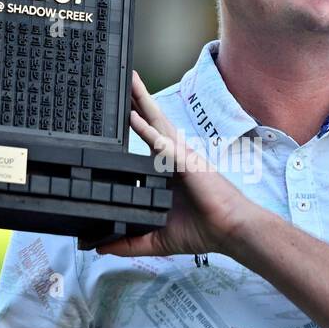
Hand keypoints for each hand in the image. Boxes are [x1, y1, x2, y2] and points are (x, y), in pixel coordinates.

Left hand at [96, 71, 257, 258]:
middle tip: (120, 80)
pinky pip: (163, 142)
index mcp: (166, 171)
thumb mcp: (157, 239)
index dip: (133, 123)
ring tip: (128, 81)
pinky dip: (147, 130)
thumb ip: (129, 243)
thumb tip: (98, 247)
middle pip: (151, 123)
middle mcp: (173, 158)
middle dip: (136, 101)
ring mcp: (181, 156)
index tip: (116, 110)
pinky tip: (134, 118)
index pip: (146, 141)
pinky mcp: (187, 162)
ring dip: (142, 102)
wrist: (229, 232)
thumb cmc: (202, 231)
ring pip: (157, 123)